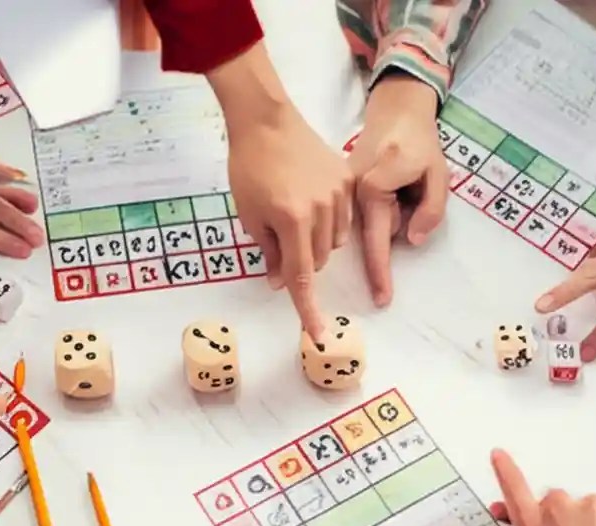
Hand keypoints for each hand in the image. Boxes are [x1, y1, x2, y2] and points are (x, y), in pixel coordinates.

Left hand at [209, 44, 352, 339]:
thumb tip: (279, 282)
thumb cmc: (249, 167)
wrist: (266, 120)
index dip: (309, 309)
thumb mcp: (249, 215)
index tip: (319, 334)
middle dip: (301, 260)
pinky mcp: (346, 179)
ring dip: (316, 241)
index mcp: (292, 220)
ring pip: (334, 241)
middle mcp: (321, 210)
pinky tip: (309, 200)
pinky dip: (329, 221)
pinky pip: (344, 217)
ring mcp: (338, 193)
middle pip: (319, 259)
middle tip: (279, 238)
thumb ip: (268, 252)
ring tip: (293, 213)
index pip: (303, 277)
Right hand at [348, 75, 447, 305]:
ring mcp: (343, 191)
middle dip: (399, 217)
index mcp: (373, 189)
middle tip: (411, 184)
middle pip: (375, 233)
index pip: (377, 243)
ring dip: (393, 209)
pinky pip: (364, 212)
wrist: (396, 111)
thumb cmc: (419, 141)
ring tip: (404, 179)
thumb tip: (412, 240)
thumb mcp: (438, 175)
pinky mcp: (342, 188)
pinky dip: (384, 204)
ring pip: (371, 223)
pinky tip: (393, 178)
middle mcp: (351, 193)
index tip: (381, 300)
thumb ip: (430, 211)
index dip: (381, 274)